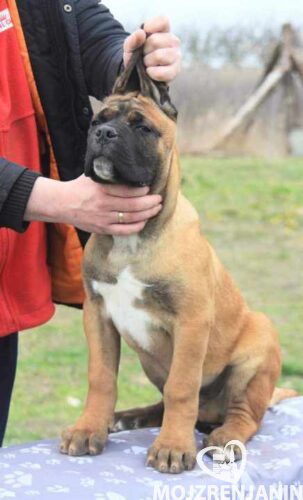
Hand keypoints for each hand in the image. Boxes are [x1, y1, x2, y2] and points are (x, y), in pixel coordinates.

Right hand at [24, 175, 161, 235]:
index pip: (127, 190)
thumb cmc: (80, 187)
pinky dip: (136, 227)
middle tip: (159, 199)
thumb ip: (109, 174)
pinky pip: (123, 231)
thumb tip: (129, 168)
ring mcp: (103, 218)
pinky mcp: (102, 229)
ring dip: (147, 214)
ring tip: (157, 208)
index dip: (141, 191)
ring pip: (131, 218)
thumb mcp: (93, 176)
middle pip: (133, 205)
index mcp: (101, 189)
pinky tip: (144, 222)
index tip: (149, 188)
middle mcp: (102, 204)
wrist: (62, 203)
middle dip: (150, 203)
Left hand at [123, 16, 180, 82]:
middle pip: (155, 41)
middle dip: (144, 51)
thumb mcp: (130, 48)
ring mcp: (176, 56)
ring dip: (147, 63)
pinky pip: (161, 72)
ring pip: (158, 56)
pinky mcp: (175, 71)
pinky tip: (150, 72)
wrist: (139, 76)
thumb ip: (132, 40)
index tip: (143, 35)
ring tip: (147, 64)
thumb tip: (141, 33)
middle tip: (144, 56)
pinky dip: (151, 73)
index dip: (151, 26)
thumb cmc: (137, 58)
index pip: (162, 21)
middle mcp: (173, 41)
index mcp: (164, 31)